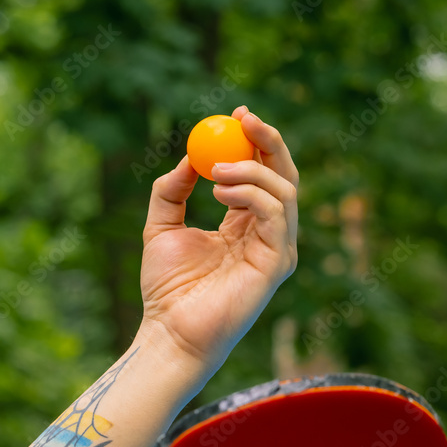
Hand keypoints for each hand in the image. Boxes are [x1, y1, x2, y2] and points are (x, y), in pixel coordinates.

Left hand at [140, 105, 298, 365]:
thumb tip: (189, 158)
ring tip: (218, 171)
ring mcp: (278, 249)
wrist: (169, 331)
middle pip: (285, 176)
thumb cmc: (168, 289)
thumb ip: (172, 191)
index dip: (255, 141)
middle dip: (269, 141)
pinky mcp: (277, 264)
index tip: (235, 115)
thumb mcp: (161, 226)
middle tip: (243, 117)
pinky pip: (277, 216)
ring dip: (253, 169)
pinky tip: (222, 191)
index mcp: (247, 225)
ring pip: (285, 191)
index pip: (264, 173)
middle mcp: (269, 234)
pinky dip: (253, 194)